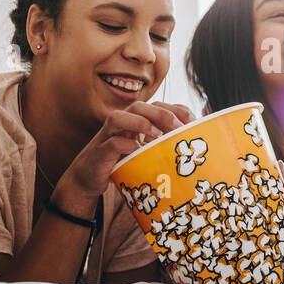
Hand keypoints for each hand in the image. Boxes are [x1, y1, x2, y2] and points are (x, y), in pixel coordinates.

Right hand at [58, 101, 193, 196]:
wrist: (89, 177)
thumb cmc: (121, 162)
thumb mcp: (145, 151)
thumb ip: (163, 144)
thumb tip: (192, 147)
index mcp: (136, 119)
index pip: (158, 105)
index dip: (177, 109)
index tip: (195, 121)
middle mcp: (121, 123)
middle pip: (139, 106)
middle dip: (161, 113)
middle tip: (179, 128)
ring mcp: (108, 135)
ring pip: (119, 117)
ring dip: (140, 123)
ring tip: (157, 136)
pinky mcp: (100, 151)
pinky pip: (111, 143)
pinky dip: (125, 145)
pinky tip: (138, 151)